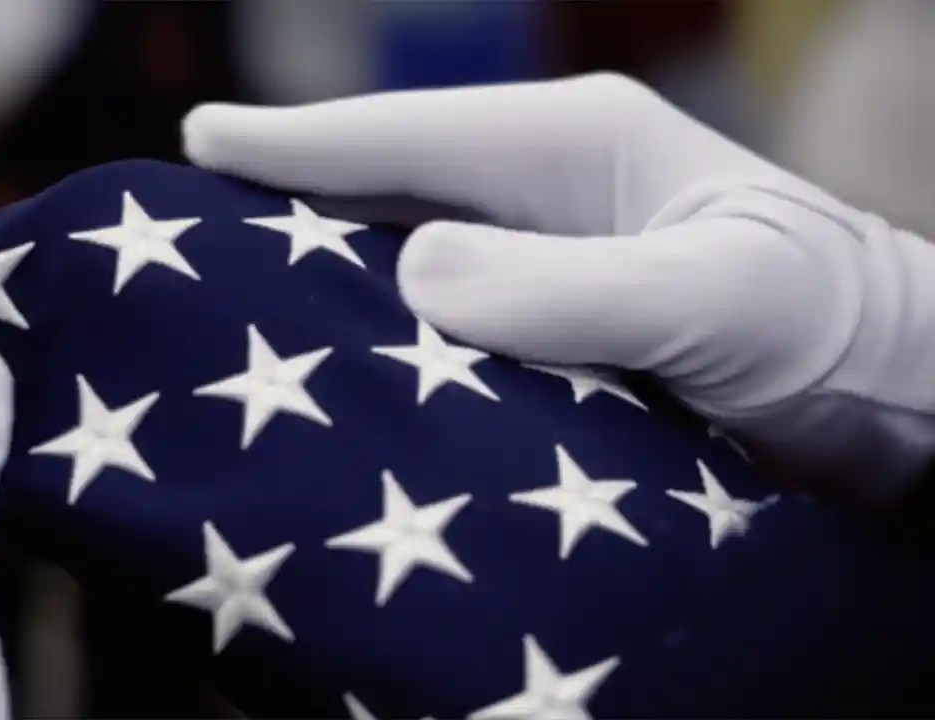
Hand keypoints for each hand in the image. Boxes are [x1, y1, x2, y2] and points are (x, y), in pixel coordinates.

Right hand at [182, 73, 934, 504]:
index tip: (200, 141)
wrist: (896, 395)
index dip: (297, 143)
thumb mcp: (708, 298)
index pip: (408, 137)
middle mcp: (551, 192)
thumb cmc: (827, 323)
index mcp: (577, 146)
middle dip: (293, 198)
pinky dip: (389, 333)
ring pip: (410, 253)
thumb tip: (415, 277)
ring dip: (330, 270)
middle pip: (392, 186)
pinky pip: (450, 319)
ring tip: (237, 286)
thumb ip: (569, 289)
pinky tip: (345, 358)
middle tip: (188, 216)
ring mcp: (553, 260)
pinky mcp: (562, 326)